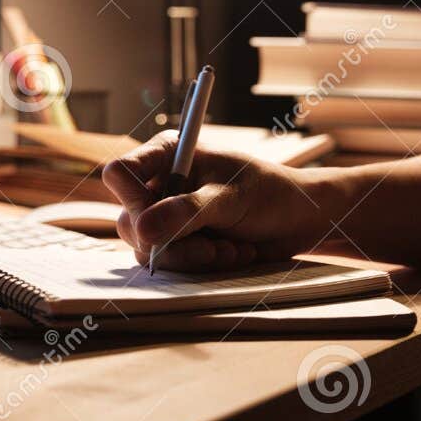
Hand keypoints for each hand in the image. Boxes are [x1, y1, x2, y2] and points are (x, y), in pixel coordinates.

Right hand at [101, 132, 333, 271]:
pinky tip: (232, 254)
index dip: (132, 199)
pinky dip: (202, 266)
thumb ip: (187, 211)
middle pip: (129, 220)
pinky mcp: (179, 244)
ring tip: (230, 249)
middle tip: (212, 244)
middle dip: (172, 240)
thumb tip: (143, 229)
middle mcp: (160, 184)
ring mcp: (167, 216)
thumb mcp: (231, 198)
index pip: (122, 174)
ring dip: (193, 257)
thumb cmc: (270, 193)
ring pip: (148, 249)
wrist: (299, 221)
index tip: (158, 219)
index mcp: (168, 155)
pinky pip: (170, 265)